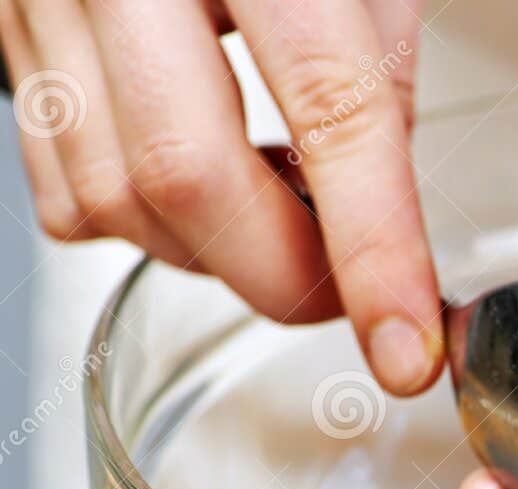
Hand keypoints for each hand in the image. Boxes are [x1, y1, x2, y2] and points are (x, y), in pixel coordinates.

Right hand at [0, 0, 440, 394]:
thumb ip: (376, 76)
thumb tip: (384, 225)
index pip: (331, 113)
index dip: (374, 252)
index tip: (406, 351)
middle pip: (191, 177)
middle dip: (286, 277)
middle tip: (350, 297)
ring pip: (115, 197)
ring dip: (219, 254)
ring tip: (284, 212)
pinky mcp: (8, 35)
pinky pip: (64, 188)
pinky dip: (149, 230)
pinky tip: (208, 188)